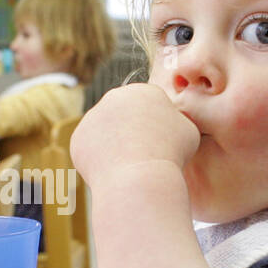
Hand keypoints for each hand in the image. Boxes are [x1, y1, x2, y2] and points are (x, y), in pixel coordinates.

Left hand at [70, 82, 199, 188]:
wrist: (139, 177)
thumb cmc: (170, 155)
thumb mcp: (188, 131)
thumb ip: (176, 121)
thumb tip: (170, 123)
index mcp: (144, 90)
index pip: (149, 107)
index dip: (157, 128)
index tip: (161, 145)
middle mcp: (115, 96)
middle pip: (125, 116)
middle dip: (131, 133)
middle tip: (142, 156)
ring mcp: (93, 116)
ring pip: (106, 132)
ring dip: (114, 145)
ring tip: (128, 166)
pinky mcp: (79, 137)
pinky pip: (91, 149)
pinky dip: (100, 160)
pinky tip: (113, 170)